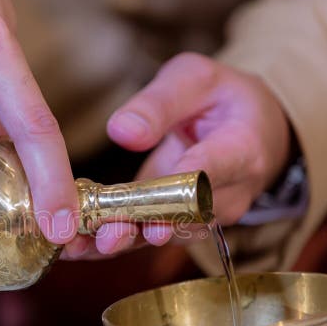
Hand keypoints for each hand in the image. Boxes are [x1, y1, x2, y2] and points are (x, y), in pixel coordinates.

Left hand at [62, 54, 290, 259]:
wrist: (250, 129)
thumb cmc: (220, 98)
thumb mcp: (195, 79)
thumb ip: (159, 103)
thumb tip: (121, 131)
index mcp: (241, 148)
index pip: (213, 169)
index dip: (182, 184)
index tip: (154, 194)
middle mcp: (228, 194)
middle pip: (185, 216)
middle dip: (142, 226)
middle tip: (106, 234)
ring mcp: (204, 216)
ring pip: (163, 234)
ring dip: (120, 241)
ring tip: (80, 246)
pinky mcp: (178, 224)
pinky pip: (146, 236)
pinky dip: (111, 241)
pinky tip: (76, 245)